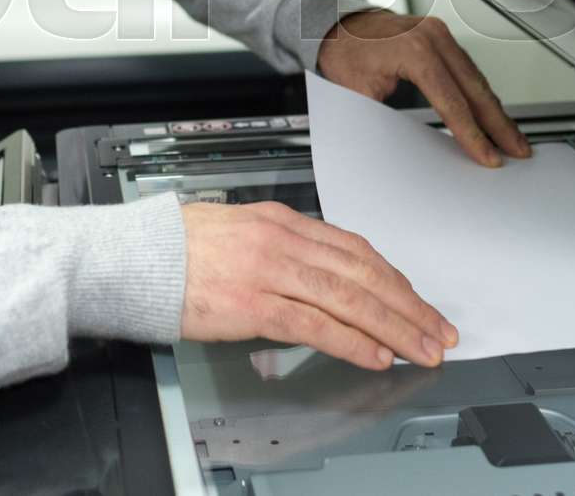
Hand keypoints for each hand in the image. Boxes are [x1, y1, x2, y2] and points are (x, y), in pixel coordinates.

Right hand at [179, 200, 456, 368]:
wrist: (136, 257)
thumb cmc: (178, 248)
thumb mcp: (239, 230)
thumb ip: (281, 247)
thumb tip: (318, 272)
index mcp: (281, 220)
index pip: (355, 249)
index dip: (393, 278)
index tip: (417, 301)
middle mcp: (283, 240)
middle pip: (363, 273)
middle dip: (408, 305)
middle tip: (438, 331)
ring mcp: (270, 271)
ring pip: (349, 298)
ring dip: (393, 326)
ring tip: (420, 349)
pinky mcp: (253, 304)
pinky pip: (315, 324)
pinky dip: (351, 341)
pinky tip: (375, 354)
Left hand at [316, 9, 530, 167]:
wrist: (339, 25)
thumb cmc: (345, 53)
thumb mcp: (358, 93)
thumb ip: (386, 120)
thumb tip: (407, 153)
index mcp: (413, 50)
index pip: (451, 100)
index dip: (471, 133)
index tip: (487, 155)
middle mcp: (432, 38)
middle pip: (475, 88)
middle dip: (498, 124)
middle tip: (518, 150)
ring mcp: (439, 35)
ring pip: (477, 79)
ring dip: (495, 111)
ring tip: (512, 138)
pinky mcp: (441, 38)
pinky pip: (468, 70)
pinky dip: (482, 94)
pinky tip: (493, 114)